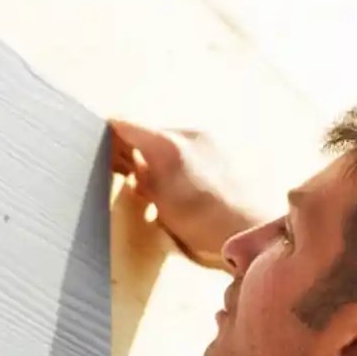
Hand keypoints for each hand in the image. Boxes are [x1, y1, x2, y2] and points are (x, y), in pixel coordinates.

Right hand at [110, 120, 257, 264]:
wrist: (252, 230)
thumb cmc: (201, 223)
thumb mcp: (160, 204)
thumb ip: (143, 177)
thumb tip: (134, 162)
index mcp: (166, 144)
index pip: (127, 125)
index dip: (112, 131)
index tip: (104, 138)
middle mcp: (191, 131)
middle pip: (156, 133)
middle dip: (145, 150)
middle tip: (139, 172)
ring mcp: (215, 137)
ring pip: (181, 140)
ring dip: (171, 155)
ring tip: (174, 183)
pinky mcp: (235, 147)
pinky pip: (203, 148)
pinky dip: (193, 161)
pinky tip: (199, 185)